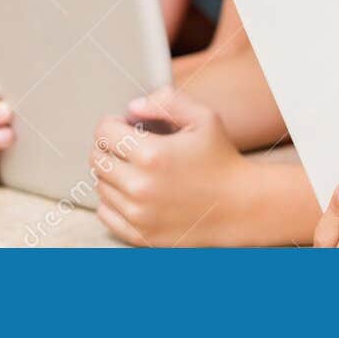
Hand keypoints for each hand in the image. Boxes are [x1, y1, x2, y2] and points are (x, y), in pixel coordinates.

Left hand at [89, 88, 245, 246]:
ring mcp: (139, 215)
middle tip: (126, 145)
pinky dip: (113, 201)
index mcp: (151, 154)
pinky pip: (106, 214)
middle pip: (97, 159)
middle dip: (108, 147)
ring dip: (111, 174)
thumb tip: (132, 107)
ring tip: (135, 168)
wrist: (241, 207)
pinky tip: (132, 191)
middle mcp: (140, 187)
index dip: (111, 124)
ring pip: (100, 186)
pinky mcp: (141, 236)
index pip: (103, 133)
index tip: (122, 125)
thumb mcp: (203, 118)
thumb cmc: (222, 159)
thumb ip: (166, 102)